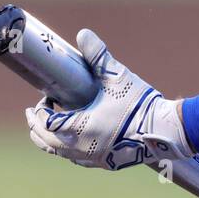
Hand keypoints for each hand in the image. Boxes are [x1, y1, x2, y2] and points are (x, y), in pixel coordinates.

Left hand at [25, 29, 194, 169]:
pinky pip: (77, 159)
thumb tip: (83, 33)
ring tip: (49, 126)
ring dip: (50, 139)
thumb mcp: (116, 76)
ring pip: (60, 153)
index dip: (38, 112)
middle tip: (33, 113)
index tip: (42, 99)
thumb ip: (97, 55)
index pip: (46, 124)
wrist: (165, 132)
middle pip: (47, 142)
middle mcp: (82, 148)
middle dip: (37, 127)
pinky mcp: (106, 163)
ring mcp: (93, 159)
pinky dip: (67, 149)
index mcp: (80, 128)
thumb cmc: (139, 104)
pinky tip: (73, 139)